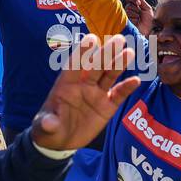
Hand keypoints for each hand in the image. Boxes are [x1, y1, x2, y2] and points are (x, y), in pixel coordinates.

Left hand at [30, 34, 140, 150]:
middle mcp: (83, 84)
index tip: (92, 39)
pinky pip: (118, 95)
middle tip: (118, 40)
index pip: (75, 65)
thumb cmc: (50, 127)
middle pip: (96, 66)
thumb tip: (48, 123)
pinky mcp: (107, 106)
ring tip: (129, 53)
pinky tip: (136, 80)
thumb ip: (48, 123)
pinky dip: (127, 88)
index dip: (83, 52)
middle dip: (106, 53)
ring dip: (119, 64)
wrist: (61, 141)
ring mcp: (96, 94)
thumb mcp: (45, 127)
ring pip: (109, 76)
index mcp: (66, 83)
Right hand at [123, 0, 152, 35]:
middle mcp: (129, 9)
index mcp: (134, 5)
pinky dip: (134, 19)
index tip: (139, 3)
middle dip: (136, 9)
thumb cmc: (149, 19)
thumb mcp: (147, 8)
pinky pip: (128, 16)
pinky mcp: (126, 21)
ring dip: (136, 14)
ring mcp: (127, 15)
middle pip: (129, 5)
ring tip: (139, 19)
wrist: (150, 29)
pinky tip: (137, 22)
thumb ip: (141, 0)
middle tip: (140, 14)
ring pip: (128, 10)